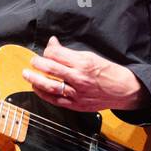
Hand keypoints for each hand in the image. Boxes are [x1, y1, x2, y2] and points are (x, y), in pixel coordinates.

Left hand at [22, 35, 147, 111]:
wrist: (123, 90)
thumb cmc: (108, 72)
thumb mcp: (91, 56)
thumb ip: (70, 53)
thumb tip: (53, 45)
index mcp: (83, 63)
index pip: (57, 54)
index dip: (48, 49)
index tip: (47, 49)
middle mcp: (79, 78)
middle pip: (50, 69)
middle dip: (37, 63)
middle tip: (32, 61)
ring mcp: (77, 93)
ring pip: (50, 86)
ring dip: (35, 80)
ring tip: (27, 75)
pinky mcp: (76, 105)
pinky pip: (55, 100)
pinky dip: (43, 94)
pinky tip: (37, 89)